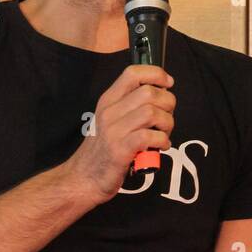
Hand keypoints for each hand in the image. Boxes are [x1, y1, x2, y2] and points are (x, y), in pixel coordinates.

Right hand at [65, 64, 175, 203]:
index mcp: (108, 101)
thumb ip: (131, 107)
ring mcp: (114, 131)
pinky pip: (150, 136)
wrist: (82, 179)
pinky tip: (161, 147)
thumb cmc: (104, 150)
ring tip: (164, 135)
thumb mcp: (112, 121)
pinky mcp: (120, 151)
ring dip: (167, 124)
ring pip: (152, 113)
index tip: (168, 84)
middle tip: (166, 119)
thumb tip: (163, 96)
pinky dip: (163, 141)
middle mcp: (110, 112)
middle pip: (149, 92)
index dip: (156, 74)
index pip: (132, 73)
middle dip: (168, 104)